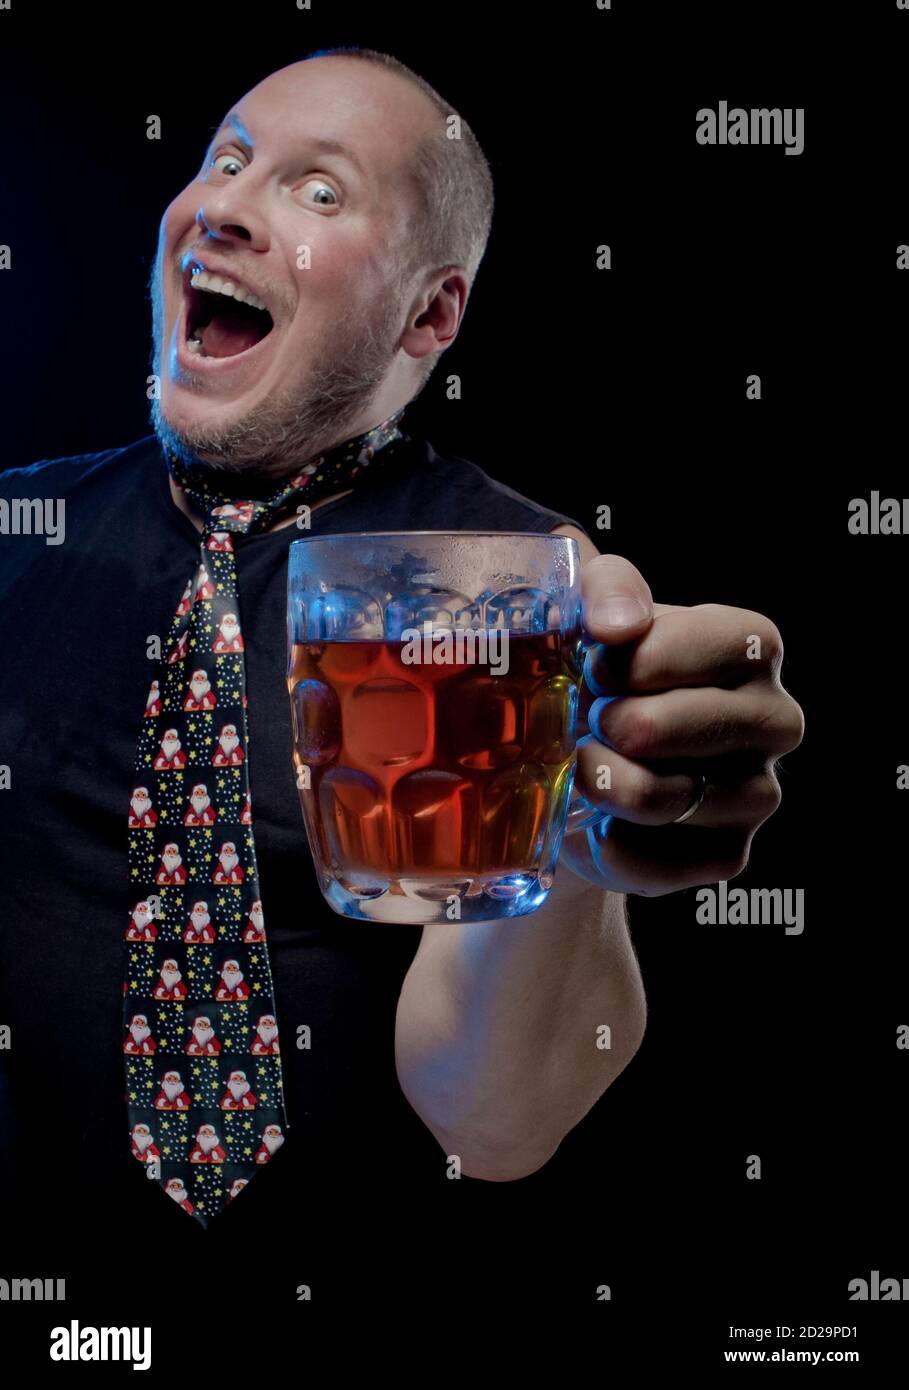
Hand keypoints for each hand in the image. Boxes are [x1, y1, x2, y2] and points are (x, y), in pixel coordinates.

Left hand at [557, 551, 804, 896]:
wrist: (583, 763)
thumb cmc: (597, 671)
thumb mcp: (593, 604)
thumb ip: (605, 587)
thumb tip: (617, 626)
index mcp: (754, 647)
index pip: (706, 646)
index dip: (632, 661)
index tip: (595, 668)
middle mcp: (774, 719)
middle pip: (674, 726)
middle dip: (607, 724)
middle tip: (585, 721)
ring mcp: (759, 793)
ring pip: (659, 797)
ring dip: (597, 782)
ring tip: (582, 764)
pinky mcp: (728, 855)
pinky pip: (651, 858)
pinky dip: (604, 840)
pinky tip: (596, 817)